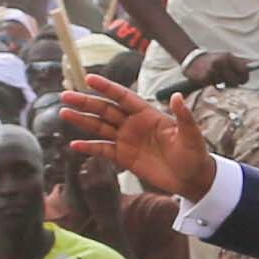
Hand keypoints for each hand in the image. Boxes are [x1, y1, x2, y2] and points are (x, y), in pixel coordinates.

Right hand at [58, 75, 219, 202]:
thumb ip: (183, 116)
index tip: (89, 79)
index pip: (123, 97)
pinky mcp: (125, 158)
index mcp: (147, 114)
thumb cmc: (194, 154)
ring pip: (100, 127)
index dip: (106, 88)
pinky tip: (74, 144)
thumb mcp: (191, 134)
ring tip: (63, 112)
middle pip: (106, 110)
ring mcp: (127, 140)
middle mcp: (134, 124)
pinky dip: (89, 148)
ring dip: (82, 121)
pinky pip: (103, 150)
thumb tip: (178, 97)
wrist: (192, 179)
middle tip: (66, 95)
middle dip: (86, 103)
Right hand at [176, 48, 251, 92]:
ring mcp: (212, 71)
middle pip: (236, 81)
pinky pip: (214, 88)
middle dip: (233, 83)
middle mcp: (221, 63)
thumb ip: (239, 62)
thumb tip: (255, 63)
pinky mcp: (204, 79)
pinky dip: (213, 86)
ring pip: (225, 86)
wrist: (192, 60)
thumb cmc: (212, 60)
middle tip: (226, 81)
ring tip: (216, 78)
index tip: (241, 80)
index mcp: (228, 57)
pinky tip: (209, 80)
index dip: (244, 78)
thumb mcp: (226, 57)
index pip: (244, 71)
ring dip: (222, 85)